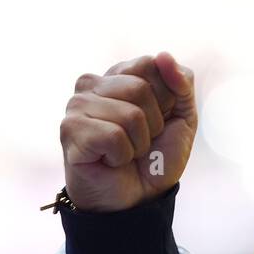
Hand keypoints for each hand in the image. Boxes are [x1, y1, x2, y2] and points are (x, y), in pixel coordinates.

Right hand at [59, 51, 197, 212]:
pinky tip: (110, 161)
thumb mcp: (183, 115)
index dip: (166, 97)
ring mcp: (77, 106)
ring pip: (129, 114)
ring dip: (139, 142)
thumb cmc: (156, 155)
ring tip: (126, 152)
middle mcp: (93, 84)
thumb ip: (180, 82)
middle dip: (153, 123)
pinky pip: (114, 136)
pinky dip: (122, 155)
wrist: (139, 198)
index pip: (151, 63)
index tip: (158, 118)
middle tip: (141, 141)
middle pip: (140, 88)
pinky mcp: (70, 130)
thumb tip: (163, 55)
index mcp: (120, 75)